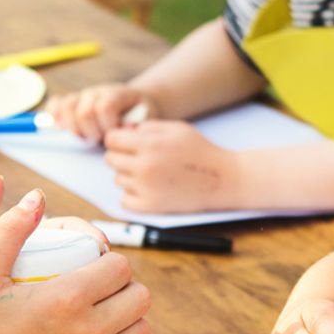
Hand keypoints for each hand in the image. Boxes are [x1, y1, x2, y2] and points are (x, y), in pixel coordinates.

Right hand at [0, 189, 151, 333]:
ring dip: (127, 318)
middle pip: (140, 298)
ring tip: (103, 313)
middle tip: (101, 288)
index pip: (120, 268)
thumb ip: (9, 231)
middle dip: (124, 287)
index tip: (95, 264)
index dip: (111, 262)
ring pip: (141, 331)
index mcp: (68, 300)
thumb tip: (35, 199)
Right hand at [45, 84, 155, 143]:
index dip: (108, 125)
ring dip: (74, 127)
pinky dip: (53, 116)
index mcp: (117, 94)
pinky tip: (59, 129)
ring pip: (67, 106)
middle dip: (91, 132)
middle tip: (98, 140)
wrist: (138, 104)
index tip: (113, 135)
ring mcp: (82, 96)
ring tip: (84, 137)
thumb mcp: (147, 120)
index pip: (104, 107)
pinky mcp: (71, 103)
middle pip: (83, 111)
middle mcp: (97, 92)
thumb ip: (137, 124)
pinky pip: (55, 104)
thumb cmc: (142, 116)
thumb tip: (125, 129)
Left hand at [104, 121, 240, 212]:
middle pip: (111, 160)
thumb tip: (124, 132)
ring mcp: (147, 188)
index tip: (128, 143)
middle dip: (122, 156)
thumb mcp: (176, 128)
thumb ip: (148, 127)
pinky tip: (149, 189)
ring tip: (151, 174)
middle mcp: (145, 166)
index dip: (119, 139)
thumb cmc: (201, 151)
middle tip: (140, 159)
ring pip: (117, 180)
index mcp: (150, 144)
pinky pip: (125, 200)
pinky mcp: (151, 207)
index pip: (111, 139)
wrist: (223, 179)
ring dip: (129, 176)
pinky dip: (133, 195)